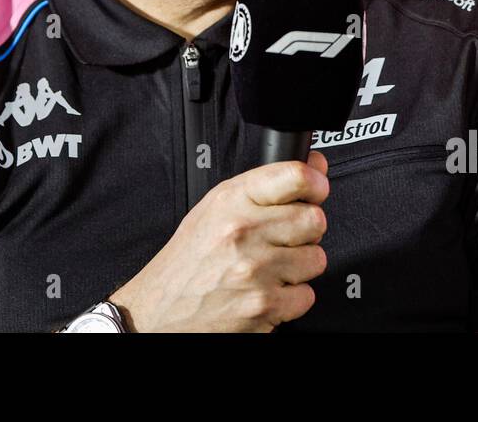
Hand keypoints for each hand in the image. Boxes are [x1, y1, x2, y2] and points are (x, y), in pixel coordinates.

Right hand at [108, 148, 329, 331]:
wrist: (161, 309)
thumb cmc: (190, 259)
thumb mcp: (217, 207)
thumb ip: (267, 186)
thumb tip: (316, 167)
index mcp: (232, 200)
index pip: (295, 176)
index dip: (315, 182)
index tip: (316, 189)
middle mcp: (244, 231)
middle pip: (314, 219)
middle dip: (306, 231)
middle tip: (284, 238)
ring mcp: (255, 270)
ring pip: (316, 259)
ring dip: (300, 266)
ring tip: (271, 267)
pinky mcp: (264, 306)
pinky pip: (306, 295)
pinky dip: (291, 298)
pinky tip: (267, 290)